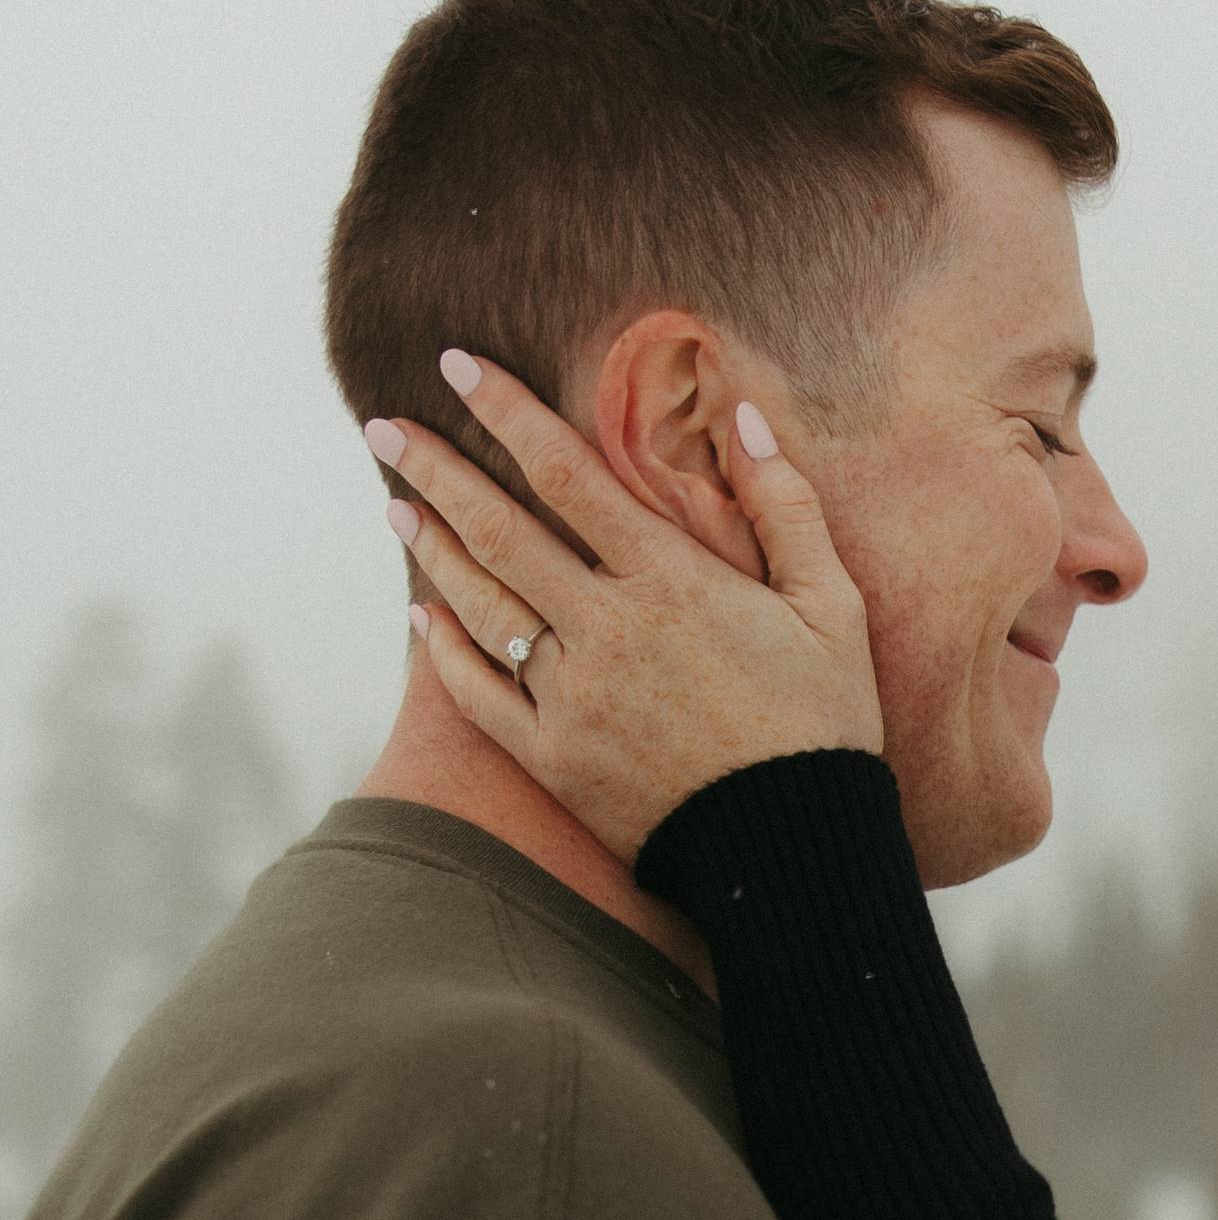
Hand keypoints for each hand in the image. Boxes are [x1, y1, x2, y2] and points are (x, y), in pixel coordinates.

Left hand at [362, 353, 880, 864]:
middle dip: (437, 469)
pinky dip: (443, 651)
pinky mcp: (555, 759)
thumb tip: (745, 417)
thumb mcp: (833, 607)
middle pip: (500, 528)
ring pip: (481, 604)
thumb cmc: (824, 724)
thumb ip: (786, 507)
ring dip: (431, 548)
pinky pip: (478, 695)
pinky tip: (422, 616)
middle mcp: (607, 629)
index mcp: (671, 580)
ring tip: (395, 504)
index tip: (458, 365)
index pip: (566, 471)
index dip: (506, 410)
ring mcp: (572, 697)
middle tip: (383, 428)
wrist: (795, 854)